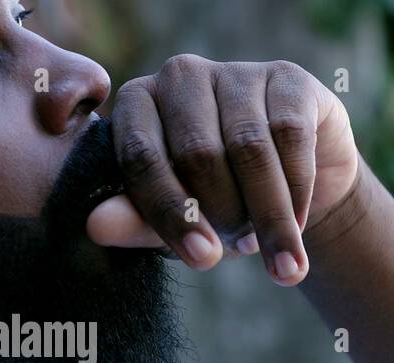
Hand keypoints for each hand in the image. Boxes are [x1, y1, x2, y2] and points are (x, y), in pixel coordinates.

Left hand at [87, 56, 358, 285]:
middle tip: (238, 250)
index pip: (140, 157)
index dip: (171, 213)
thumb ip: (135, 221)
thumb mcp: (173, 219)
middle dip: (222, 216)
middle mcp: (180, 76)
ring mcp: (234, 71)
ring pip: (248, 148)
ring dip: (266, 214)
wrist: (293, 185)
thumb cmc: (217, 202)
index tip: (202, 260)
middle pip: (197, 154)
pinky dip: (296, 192)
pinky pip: (290, 138)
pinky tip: (298, 224)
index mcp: (136, 104)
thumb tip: (95, 226)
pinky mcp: (287, 78)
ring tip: (277, 258)